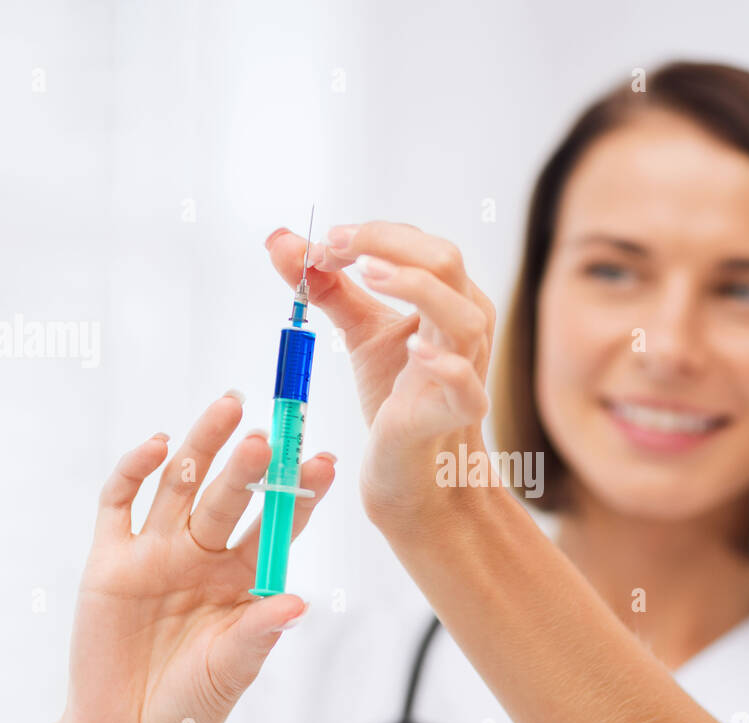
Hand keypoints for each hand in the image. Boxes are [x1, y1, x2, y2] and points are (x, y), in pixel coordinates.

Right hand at [53, 392, 335, 722]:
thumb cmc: (191, 707)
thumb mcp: (230, 672)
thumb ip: (257, 635)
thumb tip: (297, 603)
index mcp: (243, 578)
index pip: (277, 523)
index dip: (300, 492)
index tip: (326, 462)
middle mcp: (204, 555)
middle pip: (230, 494)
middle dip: (250, 463)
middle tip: (269, 432)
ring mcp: (156, 552)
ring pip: (180, 485)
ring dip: (202, 446)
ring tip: (228, 409)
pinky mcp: (109, 560)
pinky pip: (120, 505)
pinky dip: (134, 471)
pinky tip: (157, 444)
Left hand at [265, 222, 493, 524]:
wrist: (409, 460)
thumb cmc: (395, 390)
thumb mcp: (360, 330)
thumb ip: (327, 286)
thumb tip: (280, 240)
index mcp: (450, 297)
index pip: (419, 246)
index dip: (370, 236)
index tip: (321, 246)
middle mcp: (467, 323)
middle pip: (444, 261)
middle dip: (385, 244)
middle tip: (332, 247)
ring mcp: (469, 367)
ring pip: (462, 315)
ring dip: (414, 286)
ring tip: (367, 273)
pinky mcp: (460, 411)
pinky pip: (462, 381)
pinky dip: (441, 362)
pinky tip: (413, 349)